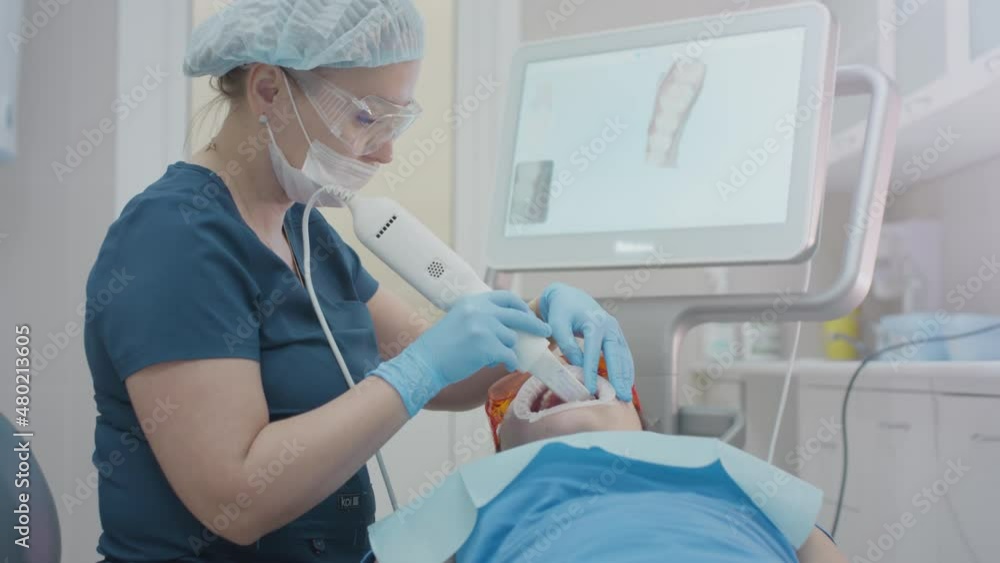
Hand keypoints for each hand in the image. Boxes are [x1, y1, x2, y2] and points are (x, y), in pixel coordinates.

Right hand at [370, 291, 550, 415]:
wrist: (425, 362)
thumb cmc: (440, 347)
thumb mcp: (459, 319)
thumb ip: (481, 316)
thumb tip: (507, 325)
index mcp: (473, 301)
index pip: (505, 297)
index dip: (520, 306)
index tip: (527, 314)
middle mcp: (480, 311)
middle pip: (517, 315)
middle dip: (534, 324)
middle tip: (544, 332)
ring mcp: (484, 328)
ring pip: (511, 338)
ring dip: (508, 349)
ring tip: (493, 357)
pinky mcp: (487, 346)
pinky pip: (509, 354)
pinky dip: (510, 362)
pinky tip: (504, 365)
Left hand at [538, 283, 634, 400]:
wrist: (569, 298)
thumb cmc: (562, 311)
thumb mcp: (558, 324)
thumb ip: (566, 344)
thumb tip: (577, 365)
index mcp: (595, 322)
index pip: (593, 352)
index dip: (591, 372)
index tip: (590, 389)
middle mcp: (609, 326)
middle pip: (616, 355)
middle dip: (619, 377)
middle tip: (621, 397)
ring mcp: (615, 331)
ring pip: (624, 356)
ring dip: (626, 376)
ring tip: (625, 396)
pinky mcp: (616, 336)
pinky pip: (624, 354)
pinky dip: (626, 370)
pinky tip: (626, 383)